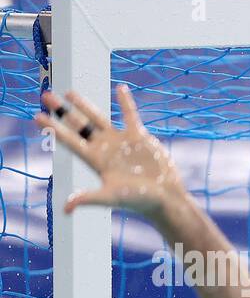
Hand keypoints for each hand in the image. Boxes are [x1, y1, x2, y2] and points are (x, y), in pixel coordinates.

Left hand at [35, 84, 188, 224]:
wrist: (165, 198)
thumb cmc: (139, 200)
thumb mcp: (111, 197)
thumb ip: (89, 198)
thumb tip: (66, 208)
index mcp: (96, 160)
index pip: (70, 140)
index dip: (53, 128)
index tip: (37, 116)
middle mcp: (105, 149)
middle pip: (78, 126)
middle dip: (62, 111)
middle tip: (46, 96)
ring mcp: (121, 142)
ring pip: (98, 118)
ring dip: (83, 105)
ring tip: (69, 92)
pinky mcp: (140, 137)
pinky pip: (131, 115)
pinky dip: (126, 103)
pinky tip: (120, 88)